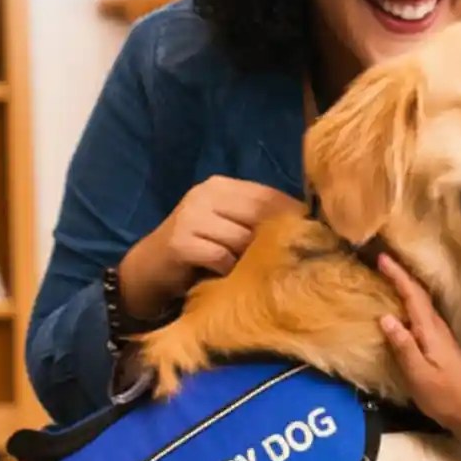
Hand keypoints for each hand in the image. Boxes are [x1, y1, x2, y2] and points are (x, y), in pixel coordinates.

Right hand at [119, 176, 303, 317]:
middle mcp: (205, 194)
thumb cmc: (198, 248)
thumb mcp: (228, 226)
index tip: (311, 236)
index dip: (291, 216)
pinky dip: (228, 269)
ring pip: (242, 238)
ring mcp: (191, 216)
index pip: (267, 195)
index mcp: (221, 186)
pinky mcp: (180, 242)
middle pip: (258, 214)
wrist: (149, 269)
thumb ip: (256, 220)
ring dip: (250, 258)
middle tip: (284, 258)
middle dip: (274, 238)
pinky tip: (225, 275)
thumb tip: (306, 226)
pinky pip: (221, 257)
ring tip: (251, 269)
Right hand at [377, 254, 460, 453]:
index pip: (413, 296)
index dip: (398, 275)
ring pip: (421, 304)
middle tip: (381, 261)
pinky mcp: (439, 344)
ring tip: (387, 278)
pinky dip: (409, 304)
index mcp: (430, 331)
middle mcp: (437, 327)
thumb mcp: (419, 374)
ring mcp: (440, 335)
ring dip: (405, 288)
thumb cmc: (444, 395)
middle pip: (418, 294)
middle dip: (400, 276)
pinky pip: (421, 315)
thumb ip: (403, 346)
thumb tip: (385, 317)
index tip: (382, 257)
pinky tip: (400, 309)